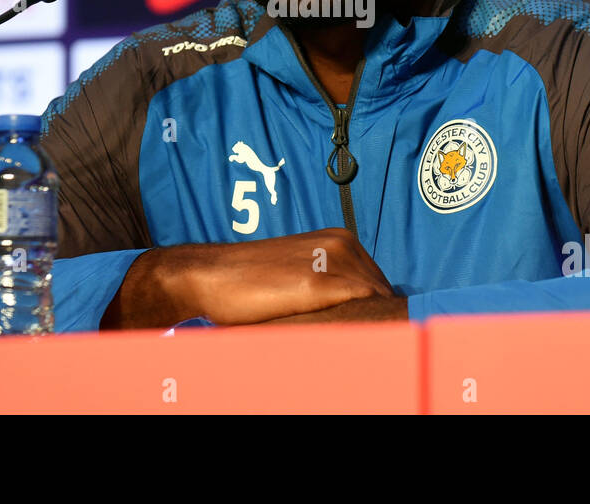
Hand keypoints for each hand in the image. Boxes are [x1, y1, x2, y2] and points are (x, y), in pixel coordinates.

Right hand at [101, 228, 395, 328]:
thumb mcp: (298, 272)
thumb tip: (358, 314)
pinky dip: (362, 324)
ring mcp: (331, 261)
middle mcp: (341, 245)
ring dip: (371, 323)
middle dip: (377, 317)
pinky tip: (352, 343)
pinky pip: (360, 306)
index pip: (378, 282)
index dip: (378, 308)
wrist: (208, 274)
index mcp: (339, 241)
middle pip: (381, 291)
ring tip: (358, 347)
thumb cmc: (249, 282)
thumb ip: (329, 283)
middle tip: (368, 344)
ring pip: (374, 300)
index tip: (376, 330)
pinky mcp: (318, 284)